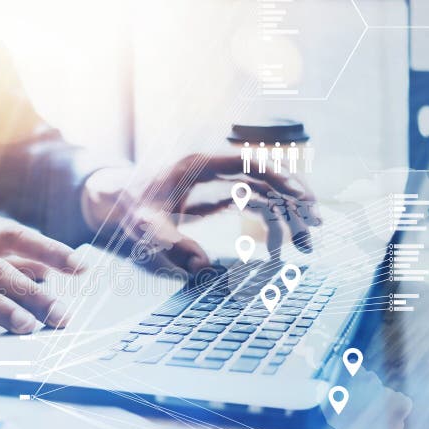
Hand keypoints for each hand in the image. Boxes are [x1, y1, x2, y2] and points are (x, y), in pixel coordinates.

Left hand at [81, 153, 319, 271]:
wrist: (111, 200)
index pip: (249, 162)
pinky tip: (287, 236)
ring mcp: (216, 180)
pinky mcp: (216, 193)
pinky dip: (271, 216)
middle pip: (264, 175)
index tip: (303, 199)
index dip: (280, 178)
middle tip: (316, 226)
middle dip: (294, 198)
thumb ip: (172, 243)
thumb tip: (201, 266)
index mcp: (197, 164)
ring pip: (262, 189)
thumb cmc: (127, 207)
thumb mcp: (146, 226)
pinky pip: (252, 200)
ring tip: (307, 240)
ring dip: (287, 211)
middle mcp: (212, 167)